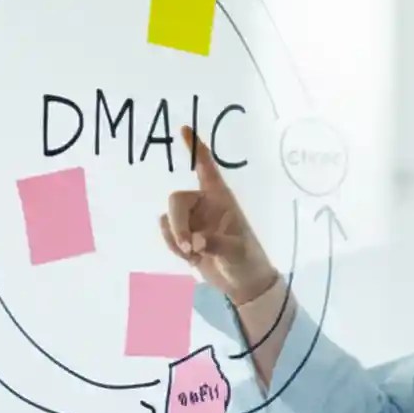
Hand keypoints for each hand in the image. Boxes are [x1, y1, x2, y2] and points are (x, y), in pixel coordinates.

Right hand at [160, 125, 277, 304]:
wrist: (243, 284)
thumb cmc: (247, 261)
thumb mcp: (237, 252)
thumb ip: (216, 244)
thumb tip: (196, 241)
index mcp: (221, 198)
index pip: (206, 167)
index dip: (195, 148)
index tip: (184, 128)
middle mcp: (204, 204)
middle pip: (177, 200)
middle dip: (178, 224)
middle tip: (189, 247)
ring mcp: (192, 220)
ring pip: (168, 218)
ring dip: (175, 238)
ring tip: (194, 255)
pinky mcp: (184, 236)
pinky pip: (166, 233)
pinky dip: (173, 246)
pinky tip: (190, 258)